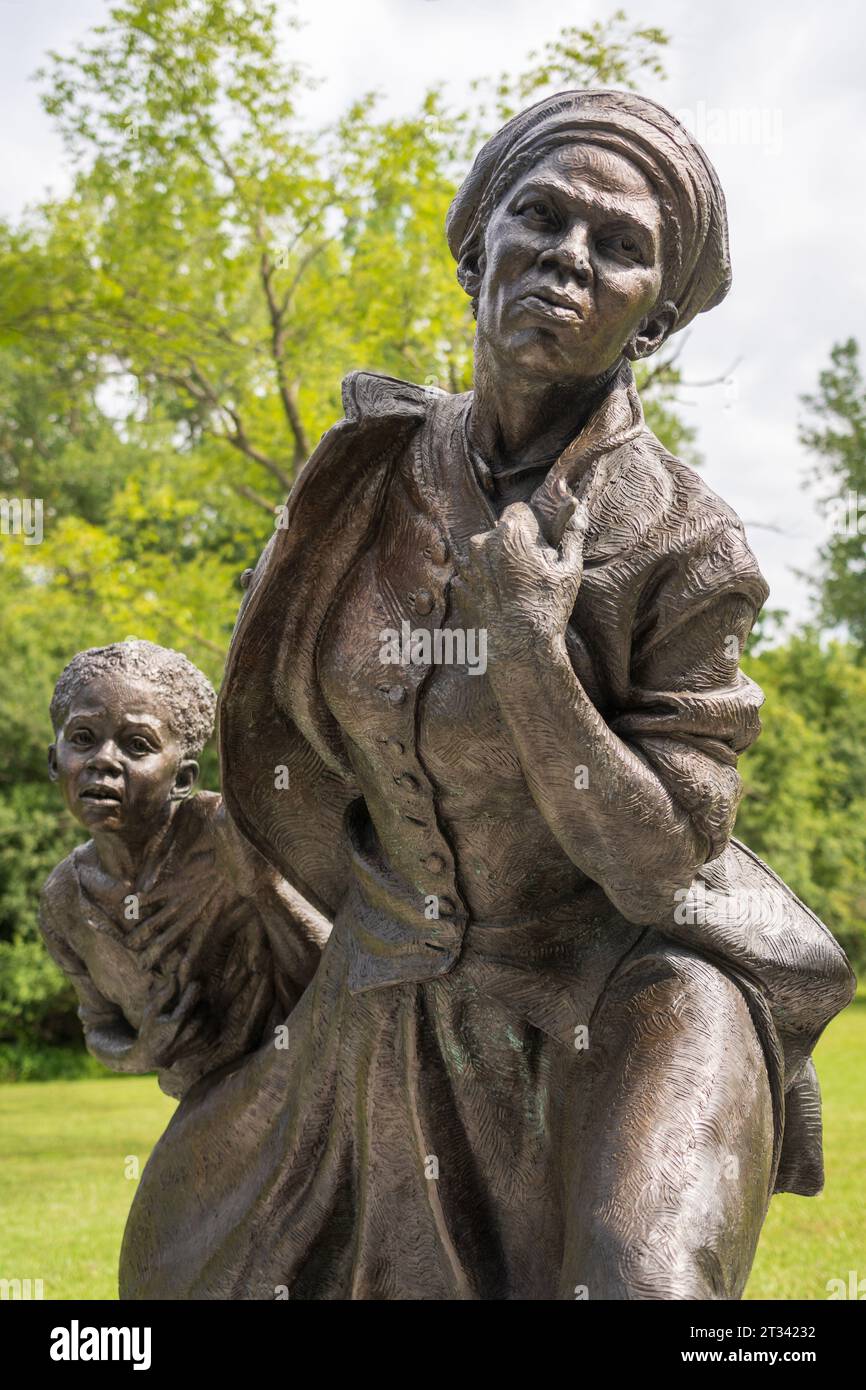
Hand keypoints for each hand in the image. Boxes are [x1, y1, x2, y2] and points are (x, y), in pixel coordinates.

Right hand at [133, 979, 215, 1068]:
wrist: (154, 1057)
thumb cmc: (150, 1029)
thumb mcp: (151, 1011)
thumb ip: (165, 994)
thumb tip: (175, 976)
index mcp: (176, 1023)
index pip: (193, 997)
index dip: (194, 988)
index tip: (193, 985)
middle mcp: (190, 1033)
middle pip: (205, 1006)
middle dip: (199, 1001)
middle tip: (191, 1004)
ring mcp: (200, 1041)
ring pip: (212, 1015)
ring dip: (205, 1011)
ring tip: (194, 1014)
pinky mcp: (206, 1045)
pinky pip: (217, 1027)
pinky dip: (211, 1022)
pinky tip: (199, 1023)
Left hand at [452, 491, 586, 659]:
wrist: (519, 650)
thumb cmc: (548, 608)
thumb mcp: (569, 570)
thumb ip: (573, 534)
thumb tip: (578, 509)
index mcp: (511, 532)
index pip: (520, 510)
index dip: (532, 525)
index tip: (540, 544)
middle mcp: (483, 543)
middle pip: (501, 531)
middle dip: (515, 543)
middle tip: (532, 570)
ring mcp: (468, 565)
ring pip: (486, 552)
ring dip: (499, 562)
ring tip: (517, 589)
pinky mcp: (460, 586)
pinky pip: (475, 574)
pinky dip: (486, 582)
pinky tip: (502, 600)